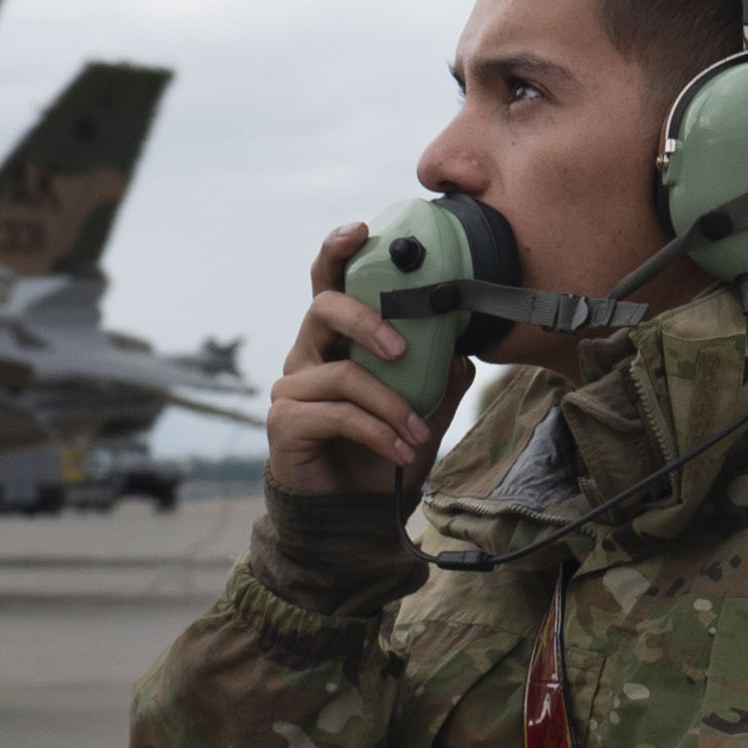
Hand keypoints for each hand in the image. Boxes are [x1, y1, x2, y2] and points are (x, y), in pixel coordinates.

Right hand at [265, 222, 466, 493]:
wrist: (355, 515)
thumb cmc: (380, 456)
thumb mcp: (423, 412)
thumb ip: (439, 379)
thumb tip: (462, 350)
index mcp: (335, 342)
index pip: (328, 284)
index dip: (337, 252)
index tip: (361, 231)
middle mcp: (306, 357)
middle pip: (325, 310)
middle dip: (367, 321)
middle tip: (402, 349)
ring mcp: (291, 389)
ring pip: (343, 375)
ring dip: (390, 405)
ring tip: (418, 434)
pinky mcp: (284, 422)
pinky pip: (336, 414)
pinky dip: (376, 431)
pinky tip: (400, 450)